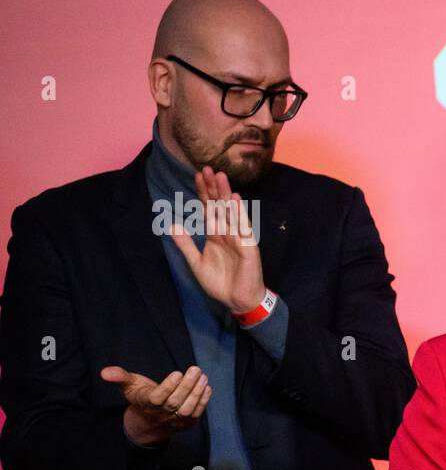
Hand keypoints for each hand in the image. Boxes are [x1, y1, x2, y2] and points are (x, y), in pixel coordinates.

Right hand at [101, 365, 211, 446]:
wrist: (148, 423)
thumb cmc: (140, 398)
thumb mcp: (129, 386)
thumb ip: (120, 377)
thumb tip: (105, 372)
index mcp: (146, 404)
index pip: (158, 398)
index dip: (168, 387)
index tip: (177, 372)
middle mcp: (161, 414)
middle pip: (175, 402)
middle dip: (187, 386)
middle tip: (196, 369)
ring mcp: (175, 421)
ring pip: (188, 409)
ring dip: (197, 393)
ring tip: (203, 377)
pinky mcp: (187, 424)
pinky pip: (197, 414)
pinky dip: (203, 402)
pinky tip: (207, 387)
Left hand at [168, 166, 267, 314]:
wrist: (237, 301)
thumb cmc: (220, 283)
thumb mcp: (196, 263)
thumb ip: (185, 244)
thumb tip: (172, 224)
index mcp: (215, 234)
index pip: (208, 208)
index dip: (203, 192)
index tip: (197, 175)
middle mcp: (227, 232)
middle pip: (219, 205)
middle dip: (213, 187)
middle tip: (207, 168)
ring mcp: (239, 238)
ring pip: (230, 212)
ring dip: (225, 194)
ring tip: (220, 177)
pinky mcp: (248, 246)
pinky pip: (243, 227)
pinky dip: (239, 214)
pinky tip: (235, 200)